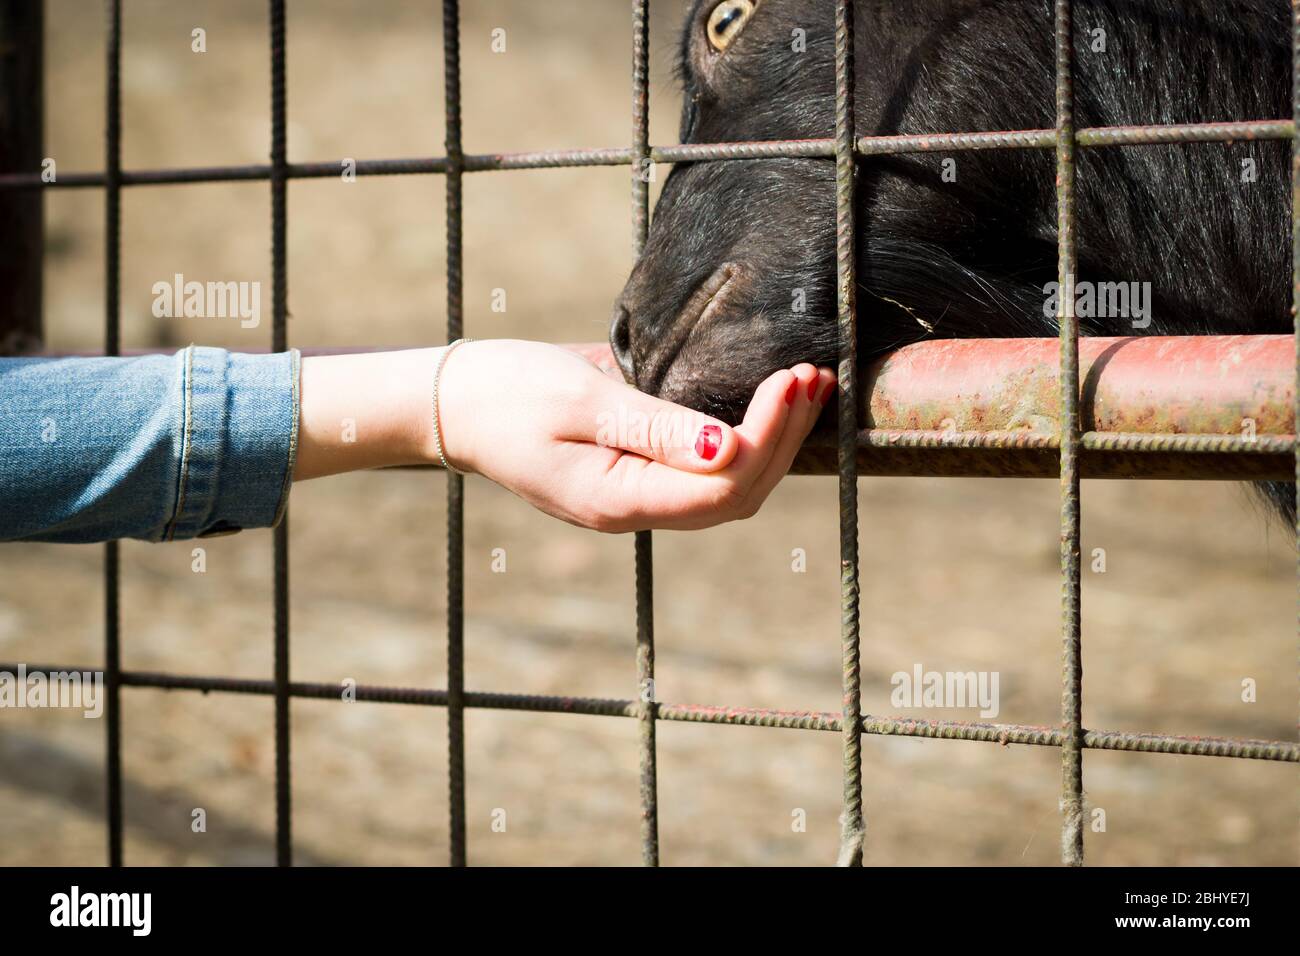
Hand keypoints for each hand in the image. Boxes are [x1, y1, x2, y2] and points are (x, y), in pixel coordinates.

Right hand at [437, 339, 834, 531]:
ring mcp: (637, 494)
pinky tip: (766, 402)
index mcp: (619, 500)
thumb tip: (732, 449)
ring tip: (806, 386)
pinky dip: (745, 437)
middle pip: (738, 495)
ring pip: (729, 487)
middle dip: (784, 438)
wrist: (454, 403)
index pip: (723, 487)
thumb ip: (656, 427)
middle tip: (815, 376)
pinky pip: (705, 469)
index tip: (790, 379)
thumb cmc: (506, 393)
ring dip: (774, 440)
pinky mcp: (637, 470)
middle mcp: (636, 508)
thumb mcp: (580, 400)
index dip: (768, 438)